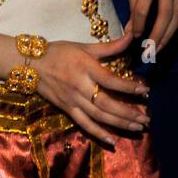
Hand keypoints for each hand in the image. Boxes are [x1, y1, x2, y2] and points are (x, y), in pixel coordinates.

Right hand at [33, 31, 150, 149]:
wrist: (30, 64)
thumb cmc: (59, 52)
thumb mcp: (84, 46)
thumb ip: (109, 46)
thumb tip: (131, 36)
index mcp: (86, 68)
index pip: (111, 80)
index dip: (129, 87)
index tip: (145, 90)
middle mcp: (80, 87)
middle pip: (107, 104)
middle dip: (128, 113)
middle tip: (146, 118)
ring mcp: (73, 101)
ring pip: (99, 117)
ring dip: (119, 124)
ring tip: (138, 128)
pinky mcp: (67, 110)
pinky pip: (84, 124)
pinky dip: (98, 134)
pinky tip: (113, 140)